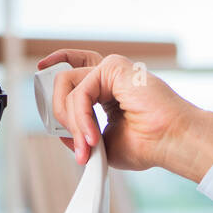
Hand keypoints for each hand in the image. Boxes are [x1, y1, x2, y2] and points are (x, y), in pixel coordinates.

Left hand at [36, 49, 212, 181]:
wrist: (172, 141)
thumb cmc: (148, 145)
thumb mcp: (104, 145)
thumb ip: (82, 135)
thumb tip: (60, 132)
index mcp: (109, 89)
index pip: (74, 70)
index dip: (55, 65)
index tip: (40, 69)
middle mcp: (109, 75)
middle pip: (63, 80)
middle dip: (62, 117)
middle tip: (80, 147)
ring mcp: (111, 69)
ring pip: (66, 85)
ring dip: (71, 121)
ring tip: (88, 145)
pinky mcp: (113, 67)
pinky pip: (80, 92)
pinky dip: (81, 119)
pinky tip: (94, 138)